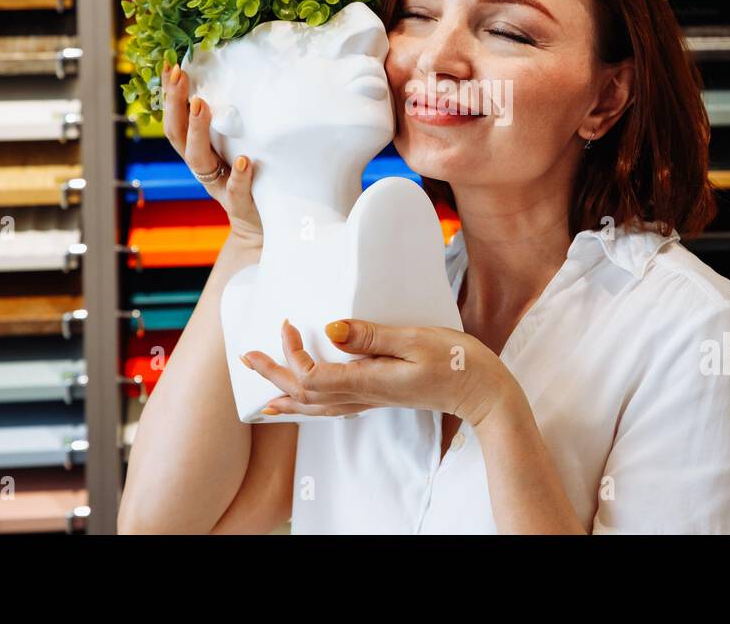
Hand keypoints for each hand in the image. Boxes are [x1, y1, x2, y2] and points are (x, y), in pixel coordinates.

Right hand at [161, 63, 261, 244]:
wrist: (266, 228)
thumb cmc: (254, 180)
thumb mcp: (242, 147)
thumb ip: (236, 123)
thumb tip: (240, 77)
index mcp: (200, 151)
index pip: (177, 119)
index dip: (170, 94)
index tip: (170, 64)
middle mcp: (203, 168)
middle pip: (178, 135)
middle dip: (175, 104)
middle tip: (179, 75)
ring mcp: (219, 187)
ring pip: (199, 160)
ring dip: (198, 131)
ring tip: (201, 104)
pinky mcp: (240, 206)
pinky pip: (237, 192)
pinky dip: (239, 177)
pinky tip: (245, 161)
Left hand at [242, 319, 513, 425]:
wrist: (483, 392)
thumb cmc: (457, 361)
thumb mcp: (417, 339)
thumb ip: (373, 336)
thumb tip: (332, 329)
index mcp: (368, 381)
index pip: (311, 375)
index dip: (292, 352)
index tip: (290, 322)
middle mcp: (363, 395)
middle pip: (304, 394)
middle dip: (272, 375)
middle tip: (247, 356)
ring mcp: (371, 400)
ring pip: (315, 407)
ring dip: (286, 395)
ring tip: (262, 391)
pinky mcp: (380, 397)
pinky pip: (332, 408)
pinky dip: (310, 404)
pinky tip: (307, 401)